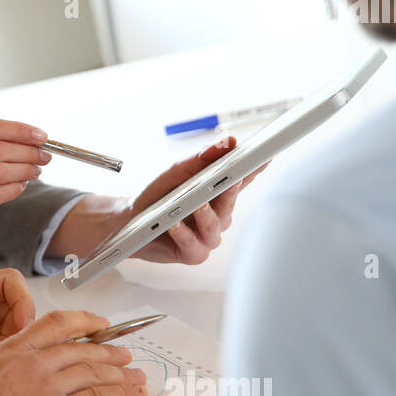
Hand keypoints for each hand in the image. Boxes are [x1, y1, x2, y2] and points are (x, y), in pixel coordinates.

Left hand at [0, 269, 35, 395]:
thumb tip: (19, 358)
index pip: (9, 281)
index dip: (24, 302)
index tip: (21, 331)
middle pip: (17, 307)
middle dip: (16, 333)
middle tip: (1, 357)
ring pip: (14, 328)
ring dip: (8, 348)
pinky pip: (4, 344)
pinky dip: (2, 358)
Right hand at [0, 309, 146, 395]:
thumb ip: (11, 362)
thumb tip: (30, 369)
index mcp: (15, 347)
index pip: (58, 323)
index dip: (85, 321)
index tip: (100, 325)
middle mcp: (35, 361)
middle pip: (84, 350)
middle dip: (110, 352)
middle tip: (124, 356)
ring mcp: (49, 385)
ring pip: (96, 372)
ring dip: (121, 375)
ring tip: (135, 377)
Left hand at [48, 138, 268, 267]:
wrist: (129, 221)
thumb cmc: (158, 195)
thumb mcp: (177, 171)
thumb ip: (201, 158)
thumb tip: (227, 142)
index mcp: (217, 194)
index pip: (241, 180)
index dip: (256, 169)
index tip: (266, 157)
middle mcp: (218, 216)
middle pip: (229, 203)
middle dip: (230, 190)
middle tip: (231, 178)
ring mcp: (207, 236)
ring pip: (214, 226)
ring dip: (206, 215)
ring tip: (197, 204)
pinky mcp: (193, 253)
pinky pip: (194, 245)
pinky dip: (184, 234)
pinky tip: (175, 224)